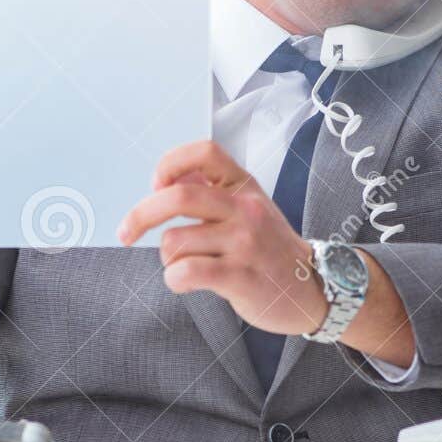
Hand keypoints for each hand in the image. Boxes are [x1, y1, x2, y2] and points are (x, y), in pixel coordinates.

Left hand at [117, 141, 326, 336]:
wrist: (314, 288)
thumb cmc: (272, 249)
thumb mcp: (249, 207)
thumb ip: (213, 190)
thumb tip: (170, 177)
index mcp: (244, 186)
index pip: (205, 152)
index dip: (171, 163)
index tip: (156, 185)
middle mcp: (245, 209)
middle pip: (179, 196)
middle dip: (141, 215)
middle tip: (126, 232)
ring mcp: (244, 243)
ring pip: (175, 241)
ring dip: (167, 258)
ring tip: (187, 266)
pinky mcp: (239, 277)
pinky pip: (185, 272)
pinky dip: (174, 280)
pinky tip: (186, 282)